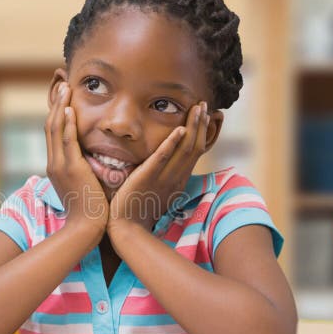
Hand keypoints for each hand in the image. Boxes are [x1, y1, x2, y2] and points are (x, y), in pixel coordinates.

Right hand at [45, 82, 108, 234]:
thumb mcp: (82, 185)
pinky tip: (69, 109)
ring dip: (60, 106)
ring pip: (55, 129)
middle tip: (62, 84)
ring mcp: (60, 165)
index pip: (53, 134)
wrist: (86, 227)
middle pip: (50, 126)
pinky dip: (67, 124)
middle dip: (56, 104)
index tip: (62, 98)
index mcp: (56, 166)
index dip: (57, 113)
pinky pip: (67, 141)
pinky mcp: (71, 168)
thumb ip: (83, 170)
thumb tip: (91, 160)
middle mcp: (54, 163)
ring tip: (65, 88)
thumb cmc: (89, 210)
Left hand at [108, 101, 210, 234]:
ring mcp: (163, 178)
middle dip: (201, 124)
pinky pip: (162, 158)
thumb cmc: (138, 210)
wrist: (126, 229)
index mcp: (179, 180)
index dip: (202, 133)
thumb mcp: (158, 190)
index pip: (195, 152)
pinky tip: (179, 129)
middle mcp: (176, 178)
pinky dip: (171, 143)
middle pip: (194, 147)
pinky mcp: (148, 178)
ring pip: (184, 150)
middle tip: (204, 104)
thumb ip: (164, 175)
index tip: (206, 116)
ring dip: (192, 127)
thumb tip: (166, 162)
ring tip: (197, 108)